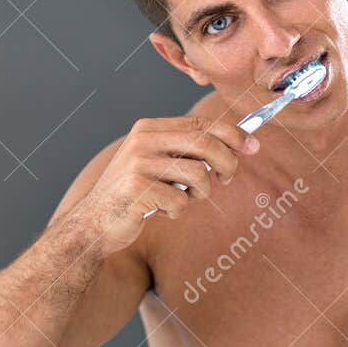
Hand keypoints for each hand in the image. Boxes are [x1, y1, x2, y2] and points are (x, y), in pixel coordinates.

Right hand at [80, 115, 259, 251]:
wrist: (94, 222)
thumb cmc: (135, 195)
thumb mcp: (159, 164)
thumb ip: (189, 152)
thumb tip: (239, 145)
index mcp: (150, 128)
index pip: (201, 123)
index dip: (233, 134)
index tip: (253, 146)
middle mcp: (143, 140)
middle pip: (205, 143)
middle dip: (228, 163)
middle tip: (226, 180)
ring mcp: (138, 163)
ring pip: (198, 174)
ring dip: (201, 193)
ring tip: (185, 199)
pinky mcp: (136, 188)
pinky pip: (180, 201)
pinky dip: (178, 211)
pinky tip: (162, 211)